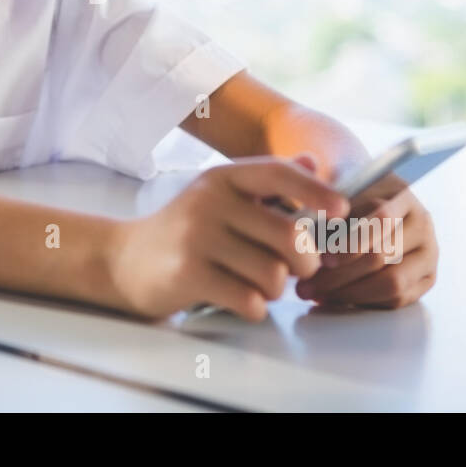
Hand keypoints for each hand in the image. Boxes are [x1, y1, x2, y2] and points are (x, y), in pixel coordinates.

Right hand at [106, 157, 349, 321]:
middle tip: (297, 270)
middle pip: (290, 236)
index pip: (278, 173)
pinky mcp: (187, 273)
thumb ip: (266, 184)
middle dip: (305, 262)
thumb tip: (311, 159)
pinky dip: (253, 306)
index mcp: (221, 178)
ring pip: (273, 273)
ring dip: (275, 289)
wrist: (123, 260)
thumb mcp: (219, 196)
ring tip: (258, 286)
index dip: (316, 190)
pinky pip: (248, 299)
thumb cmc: (183, 231)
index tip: (341, 210)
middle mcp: (209, 201)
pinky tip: (239, 299)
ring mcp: (197, 237)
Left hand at [295, 170, 438, 308]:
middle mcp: (421, 223)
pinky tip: (333, 298)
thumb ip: (324, 212)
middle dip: (339, 275)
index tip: (322, 259)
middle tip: (304, 285)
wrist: (369, 203)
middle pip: (382, 256)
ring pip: (391, 282)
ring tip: (315, 294)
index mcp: (401, 195)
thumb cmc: (345, 198)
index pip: (380, 219)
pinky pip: (396, 299)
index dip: (349, 242)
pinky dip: (363, 302)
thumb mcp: (336, 194)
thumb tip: (305, 240)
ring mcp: (428, 252)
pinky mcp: (426, 278)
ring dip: (348, 293)